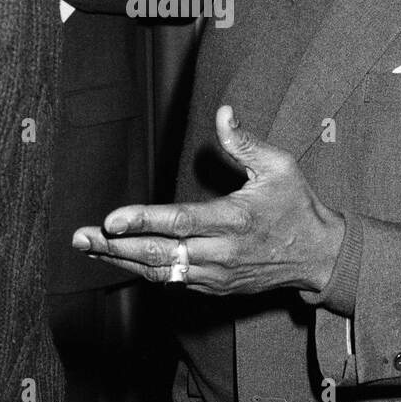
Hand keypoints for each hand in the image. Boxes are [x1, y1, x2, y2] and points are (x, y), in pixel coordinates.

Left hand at [72, 105, 344, 296]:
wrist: (320, 257)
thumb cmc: (298, 207)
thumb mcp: (279, 167)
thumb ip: (245, 142)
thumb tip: (222, 113)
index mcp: (235, 220)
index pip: (181, 222)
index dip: (143, 220)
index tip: (111, 219)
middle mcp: (222, 253)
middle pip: (160, 253)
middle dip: (115, 246)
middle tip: (80, 237)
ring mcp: (218, 276)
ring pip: (161, 271)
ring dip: (122, 261)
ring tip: (90, 248)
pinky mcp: (216, 288)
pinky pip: (174, 280)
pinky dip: (146, 269)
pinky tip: (122, 258)